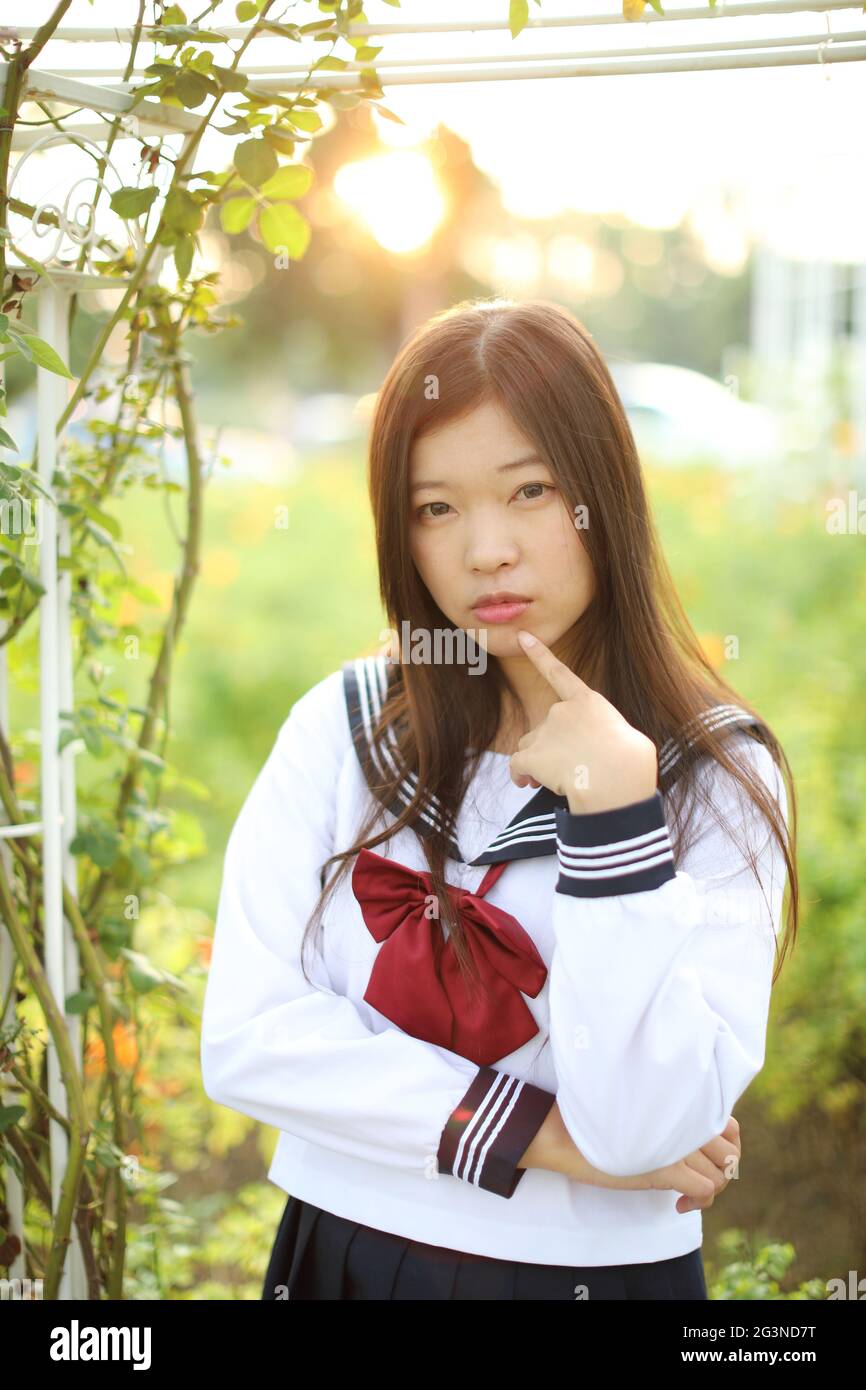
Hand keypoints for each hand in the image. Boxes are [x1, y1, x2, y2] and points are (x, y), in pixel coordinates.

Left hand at [510, 631, 657, 812]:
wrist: (618, 778)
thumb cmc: (631, 765)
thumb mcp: (624, 738)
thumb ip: (598, 736)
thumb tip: (583, 757)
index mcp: (588, 702)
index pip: (559, 674)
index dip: (539, 654)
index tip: (523, 637)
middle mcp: (562, 710)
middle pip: (543, 728)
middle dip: (549, 747)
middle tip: (570, 768)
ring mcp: (546, 730)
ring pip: (529, 747)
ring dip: (537, 763)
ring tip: (561, 779)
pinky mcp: (533, 753)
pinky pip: (517, 765)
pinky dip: (520, 775)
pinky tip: (528, 784)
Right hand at [571, 1116, 741, 1213]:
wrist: (566, 1135)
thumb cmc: (600, 1125)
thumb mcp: (645, 1118)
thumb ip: (672, 1121)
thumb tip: (698, 1147)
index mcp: (682, 1105)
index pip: (732, 1128)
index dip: (725, 1149)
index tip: (703, 1161)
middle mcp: (685, 1121)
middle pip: (732, 1154)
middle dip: (721, 1173)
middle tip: (696, 1180)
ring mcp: (678, 1144)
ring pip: (722, 1175)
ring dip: (709, 1190)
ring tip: (685, 1196)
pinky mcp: (667, 1169)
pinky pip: (706, 1191)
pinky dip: (698, 1203)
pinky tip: (678, 1204)